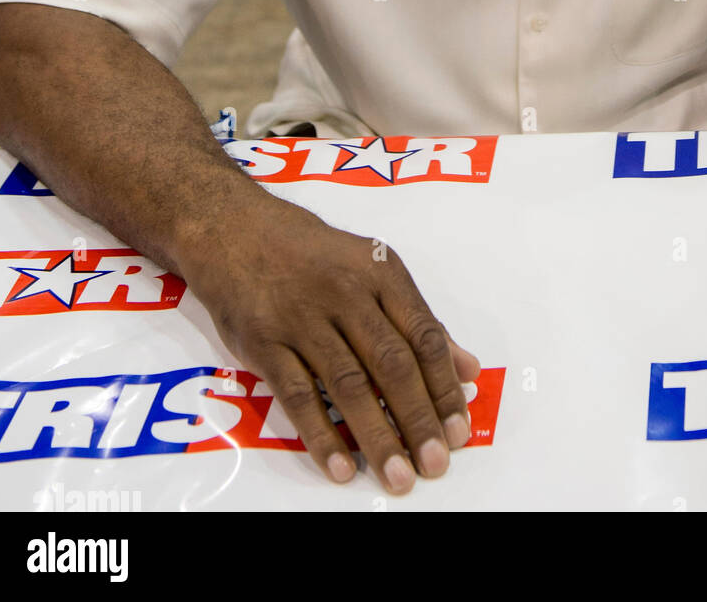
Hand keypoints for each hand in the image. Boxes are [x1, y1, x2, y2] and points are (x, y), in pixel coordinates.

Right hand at [180, 194, 480, 492]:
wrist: (238, 230)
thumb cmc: (314, 256)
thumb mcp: (373, 271)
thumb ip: (419, 322)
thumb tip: (468, 370)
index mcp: (381, 273)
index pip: (424, 336)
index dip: (444, 387)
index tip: (460, 430)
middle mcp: (346, 292)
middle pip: (391, 363)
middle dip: (417, 419)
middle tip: (436, 464)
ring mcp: (302, 317)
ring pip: (348, 384)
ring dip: (377, 435)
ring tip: (398, 476)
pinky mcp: (263, 340)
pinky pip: (297, 394)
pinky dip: (320, 434)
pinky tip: (340, 466)